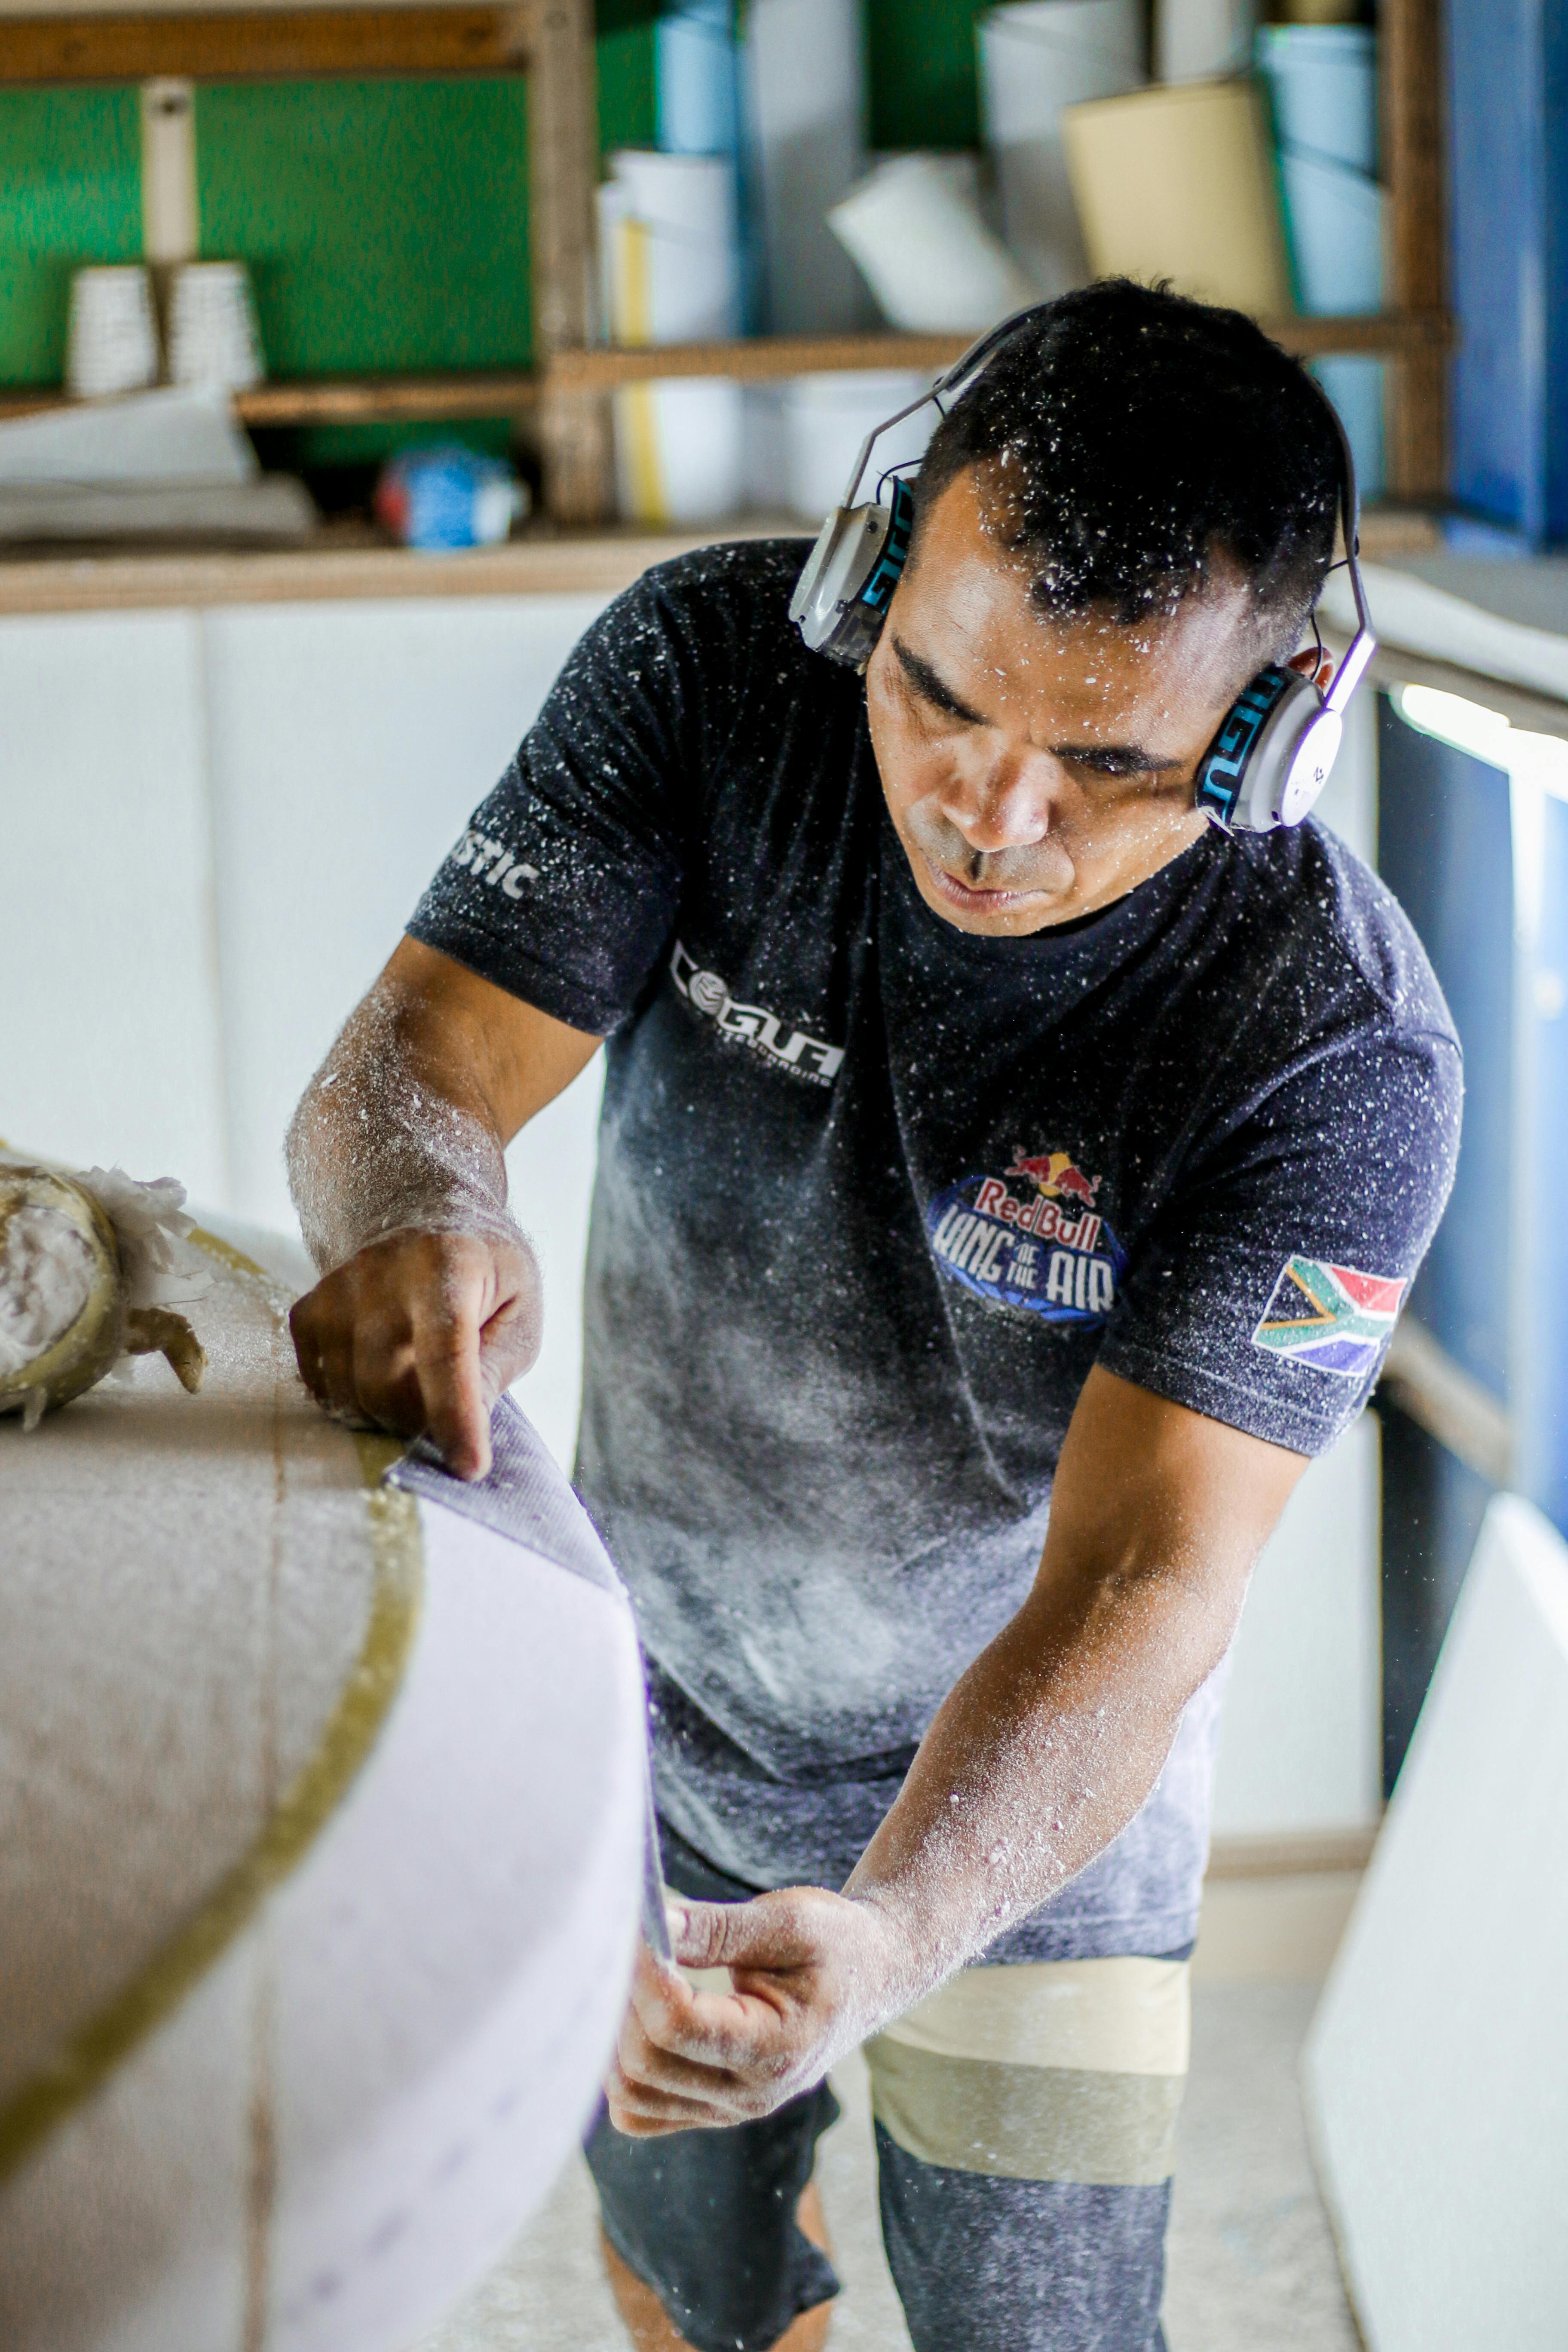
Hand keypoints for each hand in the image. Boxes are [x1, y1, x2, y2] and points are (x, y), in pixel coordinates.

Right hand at [289, 1223, 541, 1479]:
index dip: (456, 1417)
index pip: (446, 1355)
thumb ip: (495, 1368)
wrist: (423, 1212)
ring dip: (386, 1413)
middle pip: (386, 1388)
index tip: (470, 1468)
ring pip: (349, 1394)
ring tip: (416, 1386)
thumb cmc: (485, 1273)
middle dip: (420, 1421)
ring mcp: (337, 1290)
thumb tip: (466, 1431)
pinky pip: (320, 1384)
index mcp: (449, 1265)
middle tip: (447, 1413)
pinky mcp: (309, 1309)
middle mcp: (383, 1272)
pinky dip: (351, 1398)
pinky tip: (381, 1375)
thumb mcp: (519, 1311)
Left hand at [606, 1887, 917, 2136]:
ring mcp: (729, 2110)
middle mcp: (752, 2094)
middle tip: (628, 1942)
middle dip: (622, 1998)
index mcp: (778, 2047)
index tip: (635, 1923)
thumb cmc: (834, 1942)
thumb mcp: (791, 1919)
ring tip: (631, 1977)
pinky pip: (640, 2112)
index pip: (679, 2024)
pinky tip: (637, 2019)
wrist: (869, 1979)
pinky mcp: (710, 2110)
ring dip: (614, 2034)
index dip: (642, 1973)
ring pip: (632, 2094)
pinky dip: (623, 2070)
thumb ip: (719, 1927)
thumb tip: (656, 1923)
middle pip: (646, 2062)